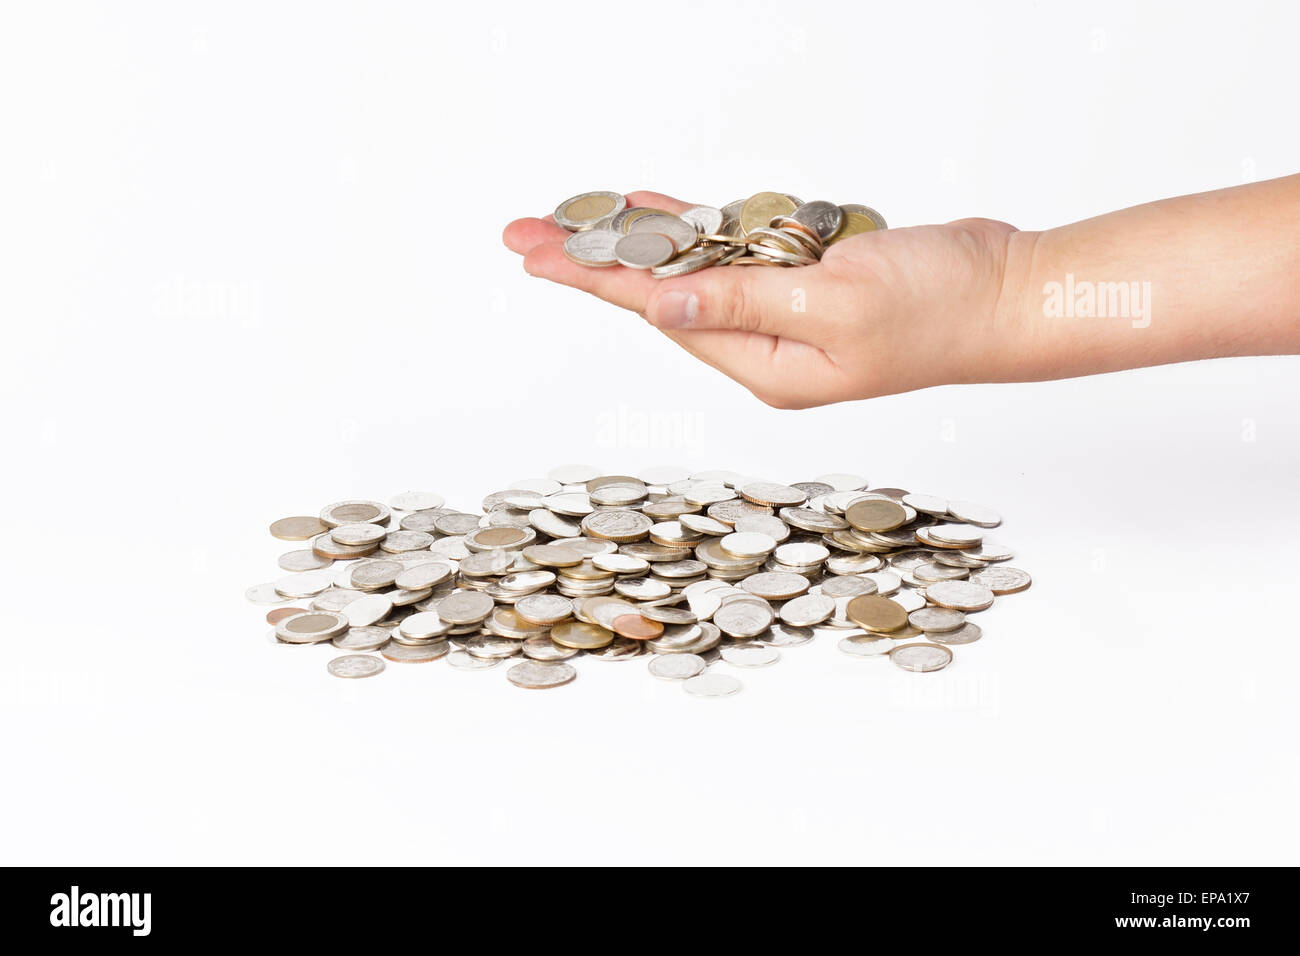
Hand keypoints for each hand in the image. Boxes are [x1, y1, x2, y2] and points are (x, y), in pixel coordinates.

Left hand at [503, 191, 1025, 407]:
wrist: (1009, 293)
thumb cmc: (940, 309)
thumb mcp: (833, 304)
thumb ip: (743, 303)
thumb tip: (659, 307)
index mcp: (767, 366)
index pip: (659, 314)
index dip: (595, 277)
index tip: (537, 254)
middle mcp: (768, 345)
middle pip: (663, 295)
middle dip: (596, 259)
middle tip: (527, 233)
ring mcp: (789, 311)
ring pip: (698, 270)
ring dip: (642, 240)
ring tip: (575, 219)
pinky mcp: (811, 278)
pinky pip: (740, 252)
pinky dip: (700, 228)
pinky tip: (659, 210)